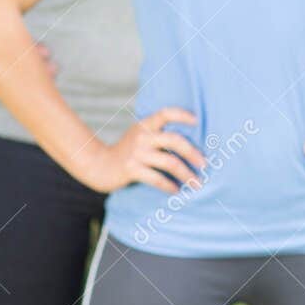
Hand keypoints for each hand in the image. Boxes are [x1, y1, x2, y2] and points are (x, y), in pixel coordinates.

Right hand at [78, 107, 205, 193]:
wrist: (98, 165)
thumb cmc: (128, 151)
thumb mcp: (140, 136)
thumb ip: (158, 134)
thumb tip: (192, 142)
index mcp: (145, 125)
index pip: (165, 113)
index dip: (182, 115)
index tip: (198, 121)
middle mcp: (141, 136)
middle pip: (174, 140)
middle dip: (193, 153)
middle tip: (205, 165)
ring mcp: (136, 153)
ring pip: (169, 162)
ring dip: (186, 175)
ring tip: (196, 184)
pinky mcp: (131, 169)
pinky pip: (157, 178)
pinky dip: (169, 186)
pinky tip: (176, 190)